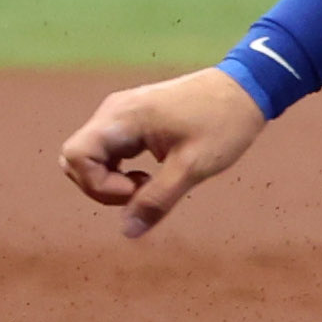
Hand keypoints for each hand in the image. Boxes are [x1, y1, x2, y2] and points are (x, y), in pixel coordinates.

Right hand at [60, 67, 269, 237]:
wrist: (245, 89)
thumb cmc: (222, 124)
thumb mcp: (192, 168)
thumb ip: (157, 200)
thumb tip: (128, 232)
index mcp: (122, 117)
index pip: (76, 156)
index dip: (98, 185)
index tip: (137, 190)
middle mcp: (113, 112)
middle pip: (75, 158)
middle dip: (99, 187)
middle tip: (140, 192)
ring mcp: (120, 114)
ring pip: (90, 156)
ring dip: (109, 180)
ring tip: (147, 184)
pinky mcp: (132, 119)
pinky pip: (108, 150)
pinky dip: (118, 171)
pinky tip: (149, 175)